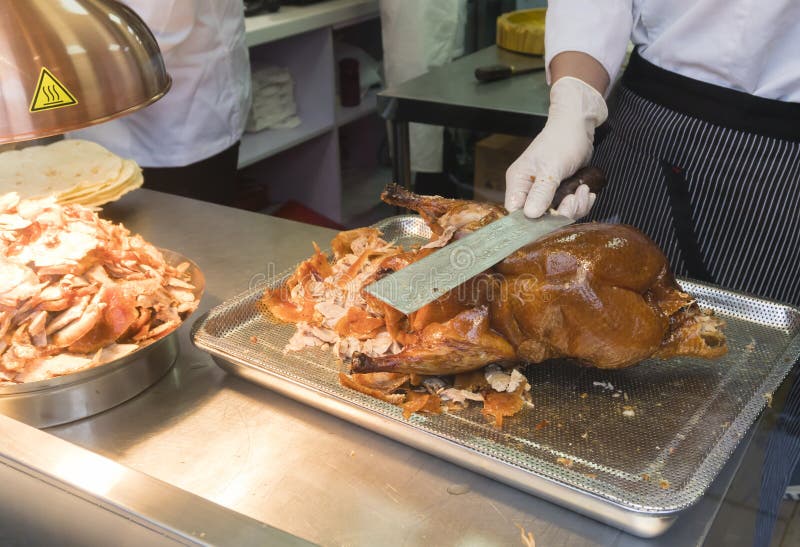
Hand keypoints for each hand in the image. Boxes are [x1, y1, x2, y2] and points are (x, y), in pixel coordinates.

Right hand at [505, 76, 607, 217]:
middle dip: (561, 213)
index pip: (515, 212)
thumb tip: (530, 215)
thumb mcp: (552, 168)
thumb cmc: (562, 140)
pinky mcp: (560, 191)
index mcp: (518, 182)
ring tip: (583, 191)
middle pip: (539, 217)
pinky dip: (580, 203)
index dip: (532, 221)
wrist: (579, 124)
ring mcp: (545, 191)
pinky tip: (586, 191)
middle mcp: (528, 189)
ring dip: (574, 207)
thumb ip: (541, 193)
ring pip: (557, 214)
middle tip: (574, 200)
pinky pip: (568, 207)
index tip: (552, 216)